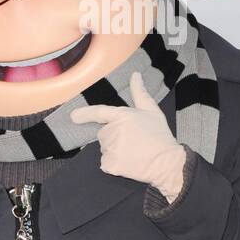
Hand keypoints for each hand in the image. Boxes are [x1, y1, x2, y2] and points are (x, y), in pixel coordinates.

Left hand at [70, 71, 186, 201]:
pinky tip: (128, 161)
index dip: (85, 114)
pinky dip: (114, 163)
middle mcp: (114, 131)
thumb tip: (135, 75)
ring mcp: (111, 149)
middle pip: (103, 133)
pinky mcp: (110, 164)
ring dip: (114, 149)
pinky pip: (105, 163)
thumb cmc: (160, 135)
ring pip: (105, 148)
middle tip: (133, 140)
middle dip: (114, 135)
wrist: (166, 162)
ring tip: (132, 151)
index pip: (99, 112)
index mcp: (123, 116)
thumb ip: (140, 93)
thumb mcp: (152, 111)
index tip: (73, 116)